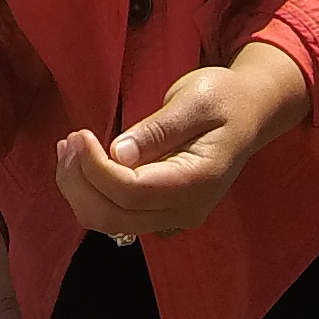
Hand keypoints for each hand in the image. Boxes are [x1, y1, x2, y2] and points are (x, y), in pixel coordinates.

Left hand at [58, 40, 311, 239]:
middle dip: (79, 182)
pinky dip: (91, 195)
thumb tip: (117, 153)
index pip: (131, 192)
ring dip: (79, 190)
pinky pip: (116, 216)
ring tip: (69, 148)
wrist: (250, 112)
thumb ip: (158, 129)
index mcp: (198, 181)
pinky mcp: (162, 214)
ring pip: (109, 222)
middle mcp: (186, 210)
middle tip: (68, 141)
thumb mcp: (194, 99)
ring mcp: (174, 217)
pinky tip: (83, 164)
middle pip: (114, 216)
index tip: (79, 134)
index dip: (95, 168)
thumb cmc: (224, 97)